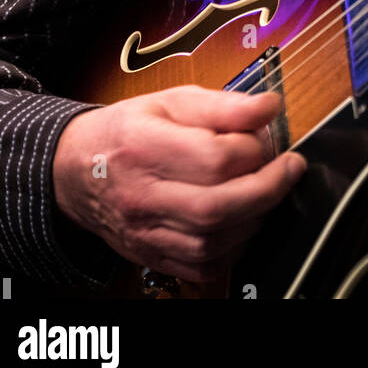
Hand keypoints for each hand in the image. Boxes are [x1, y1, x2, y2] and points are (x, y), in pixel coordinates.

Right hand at [52, 85, 305, 283]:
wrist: (77, 171)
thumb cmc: (127, 131)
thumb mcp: (171, 101)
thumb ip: (223, 104)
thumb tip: (269, 107)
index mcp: (143, 146)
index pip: (212, 158)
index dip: (253, 147)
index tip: (270, 135)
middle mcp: (141, 195)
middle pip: (217, 206)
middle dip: (268, 188)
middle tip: (290, 168)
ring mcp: (145, 232)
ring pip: (213, 242)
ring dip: (255, 217)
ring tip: (267, 189)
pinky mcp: (152, 256)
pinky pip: (203, 267)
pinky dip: (234, 247)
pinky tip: (243, 220)